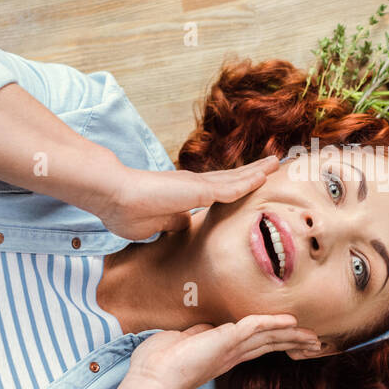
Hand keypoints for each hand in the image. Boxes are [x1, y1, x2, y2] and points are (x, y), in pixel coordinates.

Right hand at [93, 155, 280, 240]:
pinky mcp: (198, 189)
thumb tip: (183, 225)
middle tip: (273, 166)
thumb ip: (172, 223)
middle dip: (253, 174)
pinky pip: (232, 187)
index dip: (234, 188)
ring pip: (236, 179)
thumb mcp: (154, 226)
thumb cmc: (124, 211)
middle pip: (232, 179)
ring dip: (258, 172)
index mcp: (185, 196)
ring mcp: (197, 186)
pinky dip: (250, 182)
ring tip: (277, 162)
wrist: (112, 195)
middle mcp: (195, 186)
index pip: (217, 192)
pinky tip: (267, 176)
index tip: (249, 187)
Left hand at [121, 314, 322, 388]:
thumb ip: (196, 334)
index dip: (274, 340)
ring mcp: (230, 348)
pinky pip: (256, 326)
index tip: (291, 339)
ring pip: (268, 338)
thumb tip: (203, 327)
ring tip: (314, 339)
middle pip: (268, 344)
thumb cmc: (158, 364)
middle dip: (292, 342)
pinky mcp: (227, 339)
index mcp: (221, 354)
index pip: (254, 345)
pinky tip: (291, 321)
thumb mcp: (180, 341)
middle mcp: (230, 353)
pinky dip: (274, 322)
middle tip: (315, 344)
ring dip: (292, 336)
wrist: (152, 380)